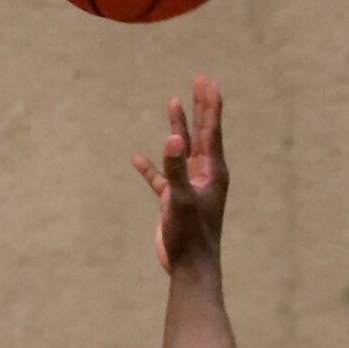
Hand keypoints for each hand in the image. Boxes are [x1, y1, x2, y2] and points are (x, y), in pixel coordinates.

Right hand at [132, 76, 228, 273]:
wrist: (190, 267)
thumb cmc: (191, 236)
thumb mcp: (181, 200)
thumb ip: (175, 169)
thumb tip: (172, 137)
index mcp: (212, 171)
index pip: (211, 129)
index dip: (209, 104)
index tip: (208, 81)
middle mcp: (204, 174)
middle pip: (201, 132)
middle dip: (198, 107)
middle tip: (199, 80)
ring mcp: (189, 185)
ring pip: (181, 149)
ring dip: (177, 128)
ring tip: (172, 103)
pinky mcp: (174, 200)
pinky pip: (161, 177)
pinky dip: (150, 167)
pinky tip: (136, 158)